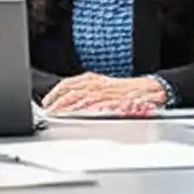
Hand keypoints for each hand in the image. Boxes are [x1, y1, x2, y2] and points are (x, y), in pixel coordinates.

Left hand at [43, 73, 166, 113]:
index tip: (47, 102)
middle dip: (58, 101)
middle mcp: (98, 83)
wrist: (147, 89)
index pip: (69, 83)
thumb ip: (86, 91)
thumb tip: (68, 100)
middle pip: (72, 90)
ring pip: (82, 97)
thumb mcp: (102, 86)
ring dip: (68, 106)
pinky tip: (77, 114)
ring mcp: (105, 92)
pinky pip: (97, 105)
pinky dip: (86, 109)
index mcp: (93, 78)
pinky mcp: (113, 100)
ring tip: (58, 114)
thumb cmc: (124, 90)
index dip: (56, 92)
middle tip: (48, 111)